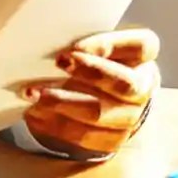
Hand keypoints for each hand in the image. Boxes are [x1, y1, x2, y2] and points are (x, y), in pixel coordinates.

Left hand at [20, 28, 160, 157]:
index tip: (74, 47)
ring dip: (63, 103)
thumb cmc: (87, 59)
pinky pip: (84, 135)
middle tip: (57, 64)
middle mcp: (143, 86)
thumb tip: (46, 38)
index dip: (108, 45)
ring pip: (100, 113)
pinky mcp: (111, 140)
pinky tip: (35, 112)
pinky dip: (55, 124)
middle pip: (123, 83)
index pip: (141, 46)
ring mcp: (131, 116)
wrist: (94, 96)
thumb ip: (79, 39)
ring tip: (34, 93)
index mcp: (142, 55)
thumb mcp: (90, 43)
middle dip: (88, 74)